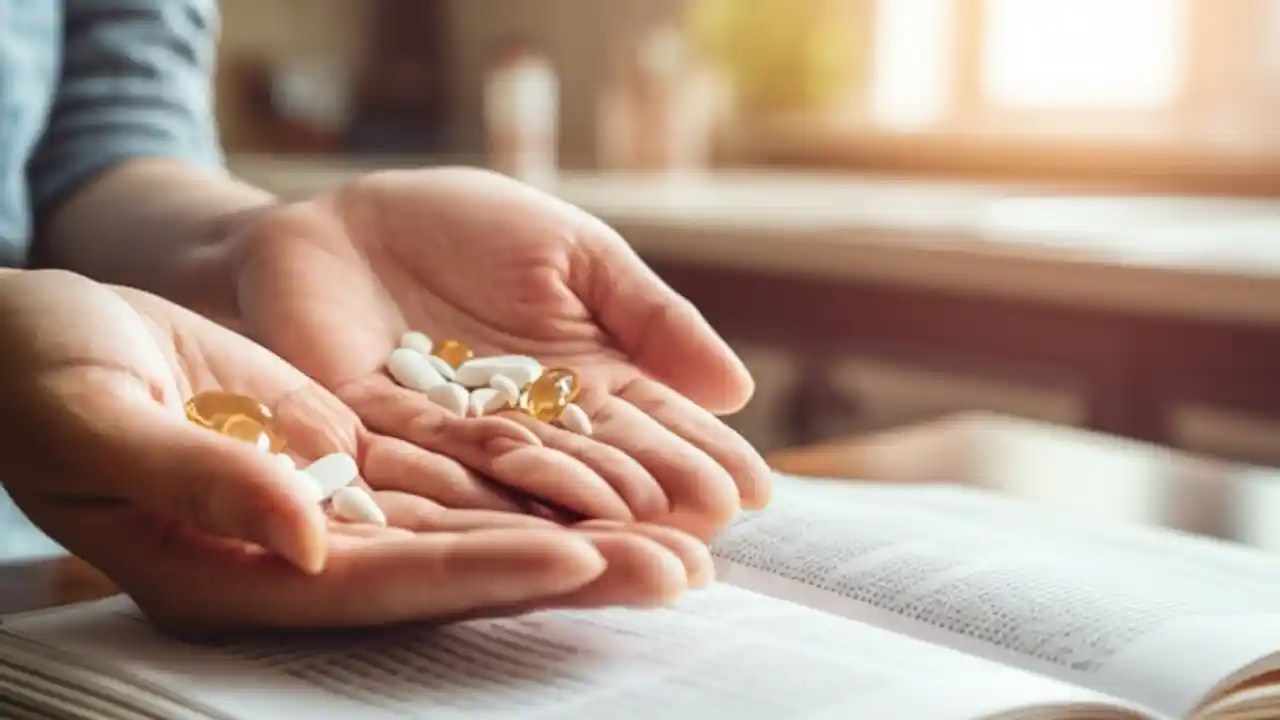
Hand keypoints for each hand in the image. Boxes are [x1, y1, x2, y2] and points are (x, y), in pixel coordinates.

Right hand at [0, 270, 709, 632]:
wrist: (40, 341)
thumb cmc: (39, 379)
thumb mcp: (102, 424)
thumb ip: (200, 483)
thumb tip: (306, 534)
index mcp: (239, 579)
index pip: (385, 583)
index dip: (483, 573)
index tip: (580, 557)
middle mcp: (304, 558)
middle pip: (459, 567)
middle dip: (570, 565)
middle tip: (682, 566)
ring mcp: (335, 507)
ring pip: (476, 518)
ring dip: (575, 521)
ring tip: (677, 526)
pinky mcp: (350, 453)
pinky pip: (455, 464)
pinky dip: (527, 467)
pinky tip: (603, 465)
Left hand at [231, 168, 771, 537]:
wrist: (342, 222)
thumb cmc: (464, 226)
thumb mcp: (575, 252)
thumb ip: (647, 315)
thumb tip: (737, 389)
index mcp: (583, 383)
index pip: (651, 426)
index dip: (699, 456)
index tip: (752, 492)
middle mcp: (530, 429)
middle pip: (601, 474)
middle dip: (654, 515)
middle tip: (705, 553)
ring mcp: (459, 444)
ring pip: (530, 490)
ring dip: (588, 529)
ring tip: (642, 561)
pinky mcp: (382, 443)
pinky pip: (439, 472)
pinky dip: (489, 507)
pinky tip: (539, 539)